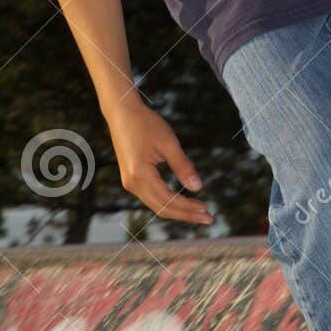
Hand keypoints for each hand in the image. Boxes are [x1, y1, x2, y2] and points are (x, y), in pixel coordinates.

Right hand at [107, 100, 212, 225]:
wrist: (121, 112)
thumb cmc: (145, 123)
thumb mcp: (168, 142)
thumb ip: (183, 166)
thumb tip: (198, 188)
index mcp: (140, 174)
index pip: (169, 200)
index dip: (189, 209)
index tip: (207, 212)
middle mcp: (131, 183)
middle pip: (162, 209)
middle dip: (186, 214)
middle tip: (208, 218)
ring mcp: (129, 183)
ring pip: (156, 205)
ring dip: (178, 210)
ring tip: (199, 211)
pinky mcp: (131, 179)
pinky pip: (151, 197)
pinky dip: (168, 202)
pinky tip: (183, 202)